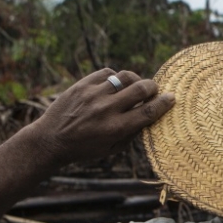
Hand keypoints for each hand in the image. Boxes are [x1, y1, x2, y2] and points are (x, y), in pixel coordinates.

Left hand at [28, 68, 174, 165]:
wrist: (51, 140)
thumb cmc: (85, 148)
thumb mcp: (112, 149)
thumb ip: (132, 133)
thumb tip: (151, 116)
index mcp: (116, 129)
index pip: (149, 111)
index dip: (165, 103)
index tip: (172, 98)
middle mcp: (106, 110)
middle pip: (141, 89)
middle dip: (153, 87)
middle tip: (154, 90)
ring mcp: (93, 95)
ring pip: (126, 77)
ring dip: (136, 80)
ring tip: (135, 86)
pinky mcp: (82, 85)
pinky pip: (108, 73)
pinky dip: (116, 78)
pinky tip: (115, 85)